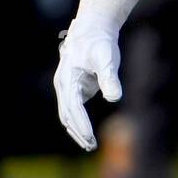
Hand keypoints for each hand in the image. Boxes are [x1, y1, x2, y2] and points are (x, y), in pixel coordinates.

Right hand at [54, 14, 123, 151]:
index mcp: (67, 78)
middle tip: (91, 147)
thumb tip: (114, 98)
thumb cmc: (99, 43)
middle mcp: (63, 85)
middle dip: (79, 132)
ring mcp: (68, 89)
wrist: (93, 30)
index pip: (73, 106)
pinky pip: (75, 111)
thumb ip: (109, 78)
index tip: (90, 137)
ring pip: (68, 115)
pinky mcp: (75, 90)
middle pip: (67, 115)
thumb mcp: (106, 58)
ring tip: (90, 146)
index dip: (81, 123)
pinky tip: (88, 136)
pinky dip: (80, 124)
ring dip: (78, 131)